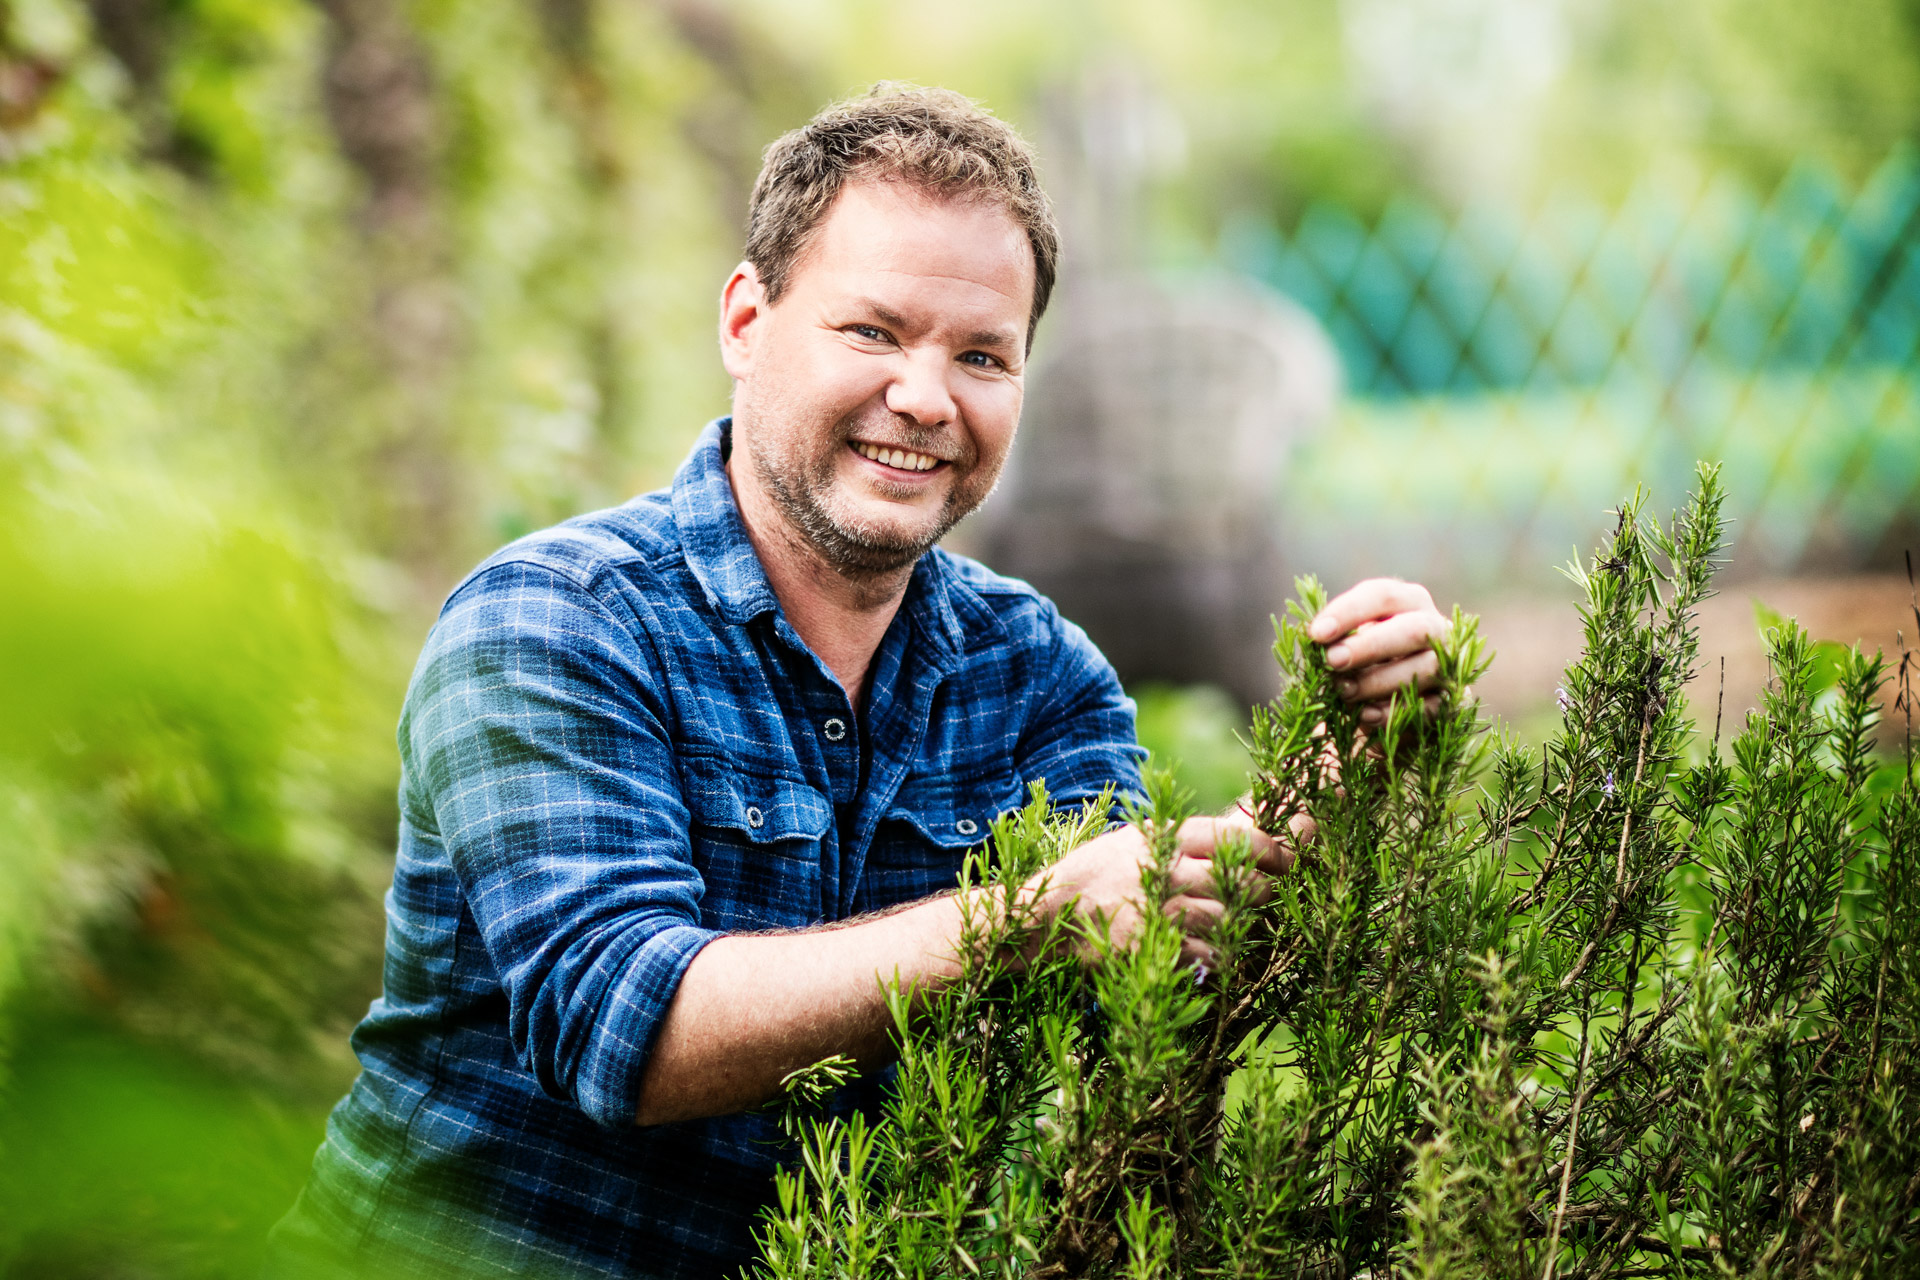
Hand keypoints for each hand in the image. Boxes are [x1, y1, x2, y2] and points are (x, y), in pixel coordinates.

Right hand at [1023, 811, 1294, 967]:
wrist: (1043, 918)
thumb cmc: (1096, 875)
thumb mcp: (1137, 839)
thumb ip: (1187, 839)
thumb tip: (1250, 831)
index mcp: (1165, 836)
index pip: (1238, 837)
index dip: (1274, 849)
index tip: (1289, 859)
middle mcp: (1166, 870)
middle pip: (1244, 882)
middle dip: (1265, 892)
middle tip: (1265, 898)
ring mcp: (1159, 912)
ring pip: (1231, 921)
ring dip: (1242, 928)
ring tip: (1238, 928)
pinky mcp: (1152, 950)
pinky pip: (1210, 958)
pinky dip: (1219, 958)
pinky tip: (1211, 953)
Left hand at [1308, 578, 1454, 727]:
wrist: (1384, 702)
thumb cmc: (1360, 661)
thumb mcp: (1346, 642)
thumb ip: (1336, 638)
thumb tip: (1318, 637)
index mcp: (1407, 602)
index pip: (1383, 596)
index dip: (1349, 612)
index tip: (1317, 633)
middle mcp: (1435, 627)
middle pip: (1413, 629)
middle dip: (1369, 646)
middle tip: (1333, 661)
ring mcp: (1448, 664)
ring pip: (1425, 668)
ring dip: (1379, 681)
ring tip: (1344, 692)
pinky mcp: (1450, 701)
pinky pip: (1429, 707)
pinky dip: (1394, 712)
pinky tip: (1366, 716)